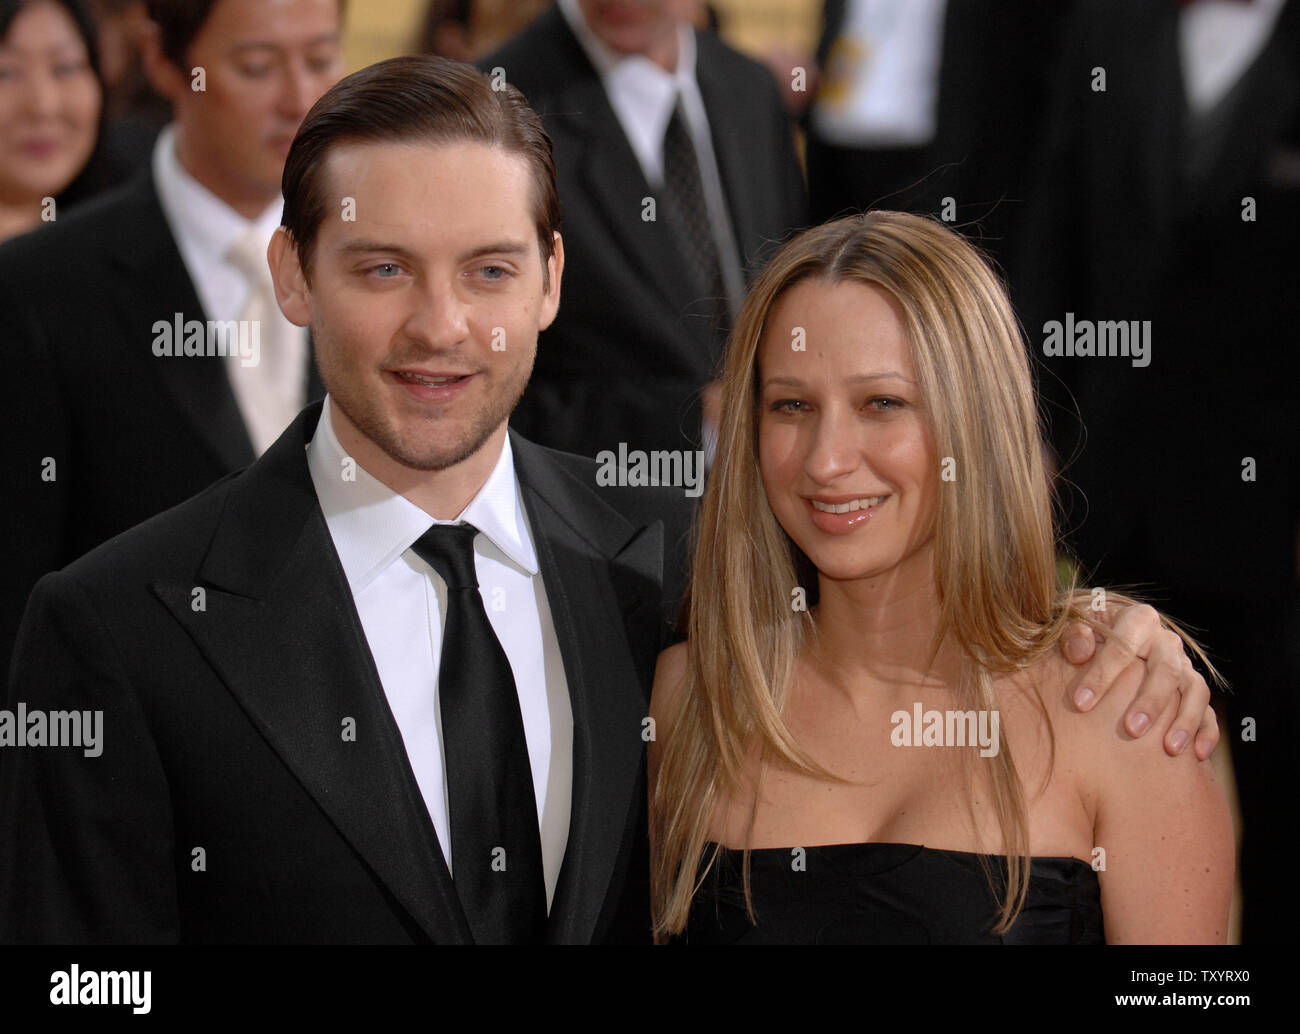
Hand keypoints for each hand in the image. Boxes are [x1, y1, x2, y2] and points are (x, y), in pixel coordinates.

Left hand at [1060, 604, 1218, 759]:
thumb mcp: (1073, 624)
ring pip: (1195, 691)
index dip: (1102, 674)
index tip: (1081, 703)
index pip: (1123, 646)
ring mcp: (1184, 666)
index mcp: (1137, 620)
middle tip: (1131, 730)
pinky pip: (1209, 711)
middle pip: (1168, 670)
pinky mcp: (1193, 690)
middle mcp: (1166, 642)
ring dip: (1185, 721)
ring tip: (1169, 750)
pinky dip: (1206, 732)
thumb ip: (1073, 635)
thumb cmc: (1085, 635)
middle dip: (1151, 702)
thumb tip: (1081, 652)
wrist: (1105, 638)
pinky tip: (1197, 755)